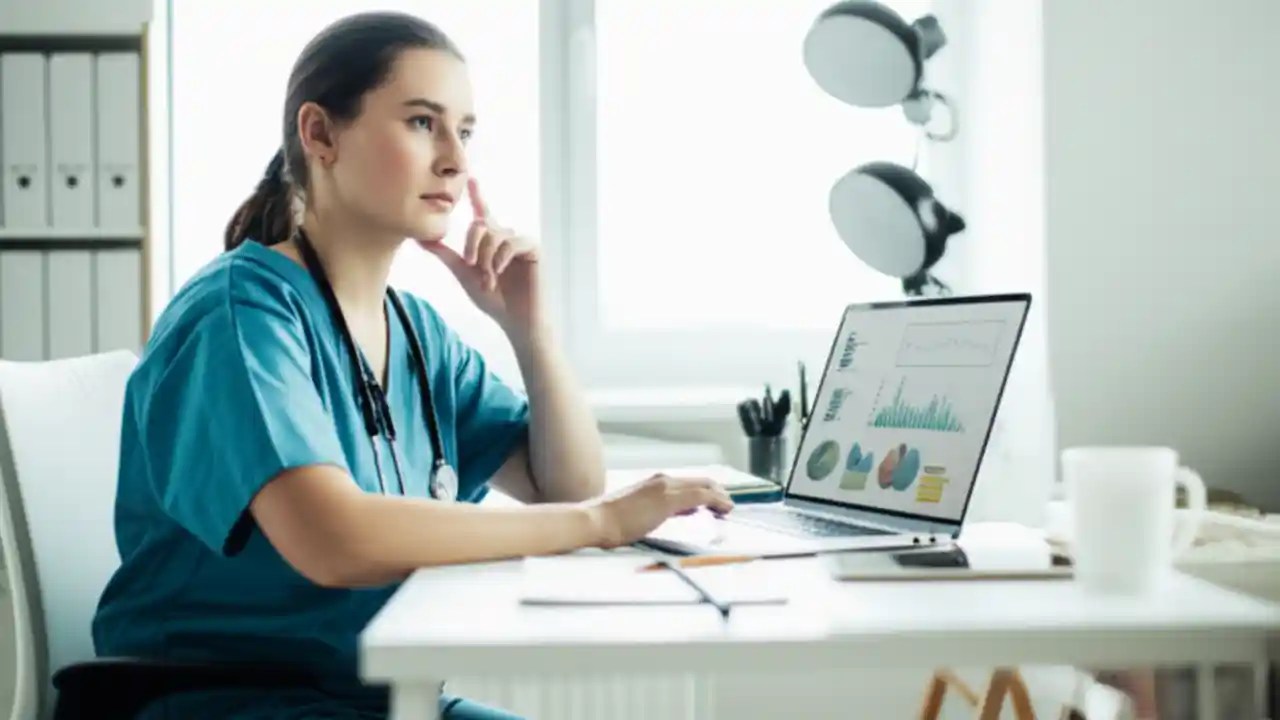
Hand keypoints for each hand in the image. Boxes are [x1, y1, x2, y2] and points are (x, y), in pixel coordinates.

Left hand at [419, 178, 542, 333]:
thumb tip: (421, 239)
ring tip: (489, 278)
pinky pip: (511, 242)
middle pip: (481, 224)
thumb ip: (446, 255)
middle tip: (472, 266)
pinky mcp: (533, 248)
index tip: (471, 178)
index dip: (477, 196)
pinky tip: (498, 272)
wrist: (517, 320)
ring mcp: (520, 242)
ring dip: (486, 257)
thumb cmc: (494, 300)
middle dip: (472, 245)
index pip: (482, 214)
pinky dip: (500, 257)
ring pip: (495, 234)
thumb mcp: (464, 274)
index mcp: (491, 241)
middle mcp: (506, 237)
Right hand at [582, 474, 734, 548]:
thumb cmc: (609, 522)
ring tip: (728, 508)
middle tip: (726, 506)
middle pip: (700, 481)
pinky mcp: (668, 499)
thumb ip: (656, 510)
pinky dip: (717, 501)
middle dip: (717, 492)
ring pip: (704, 486)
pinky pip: (701, 496)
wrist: (595, 521)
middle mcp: (662, 480)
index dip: (705, 491)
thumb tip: (674, 513)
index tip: (714, 504)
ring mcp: (665, 488)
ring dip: (719, 497)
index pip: (687, 483)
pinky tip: (725, 510)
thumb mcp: (637, 513)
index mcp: (654, 482)